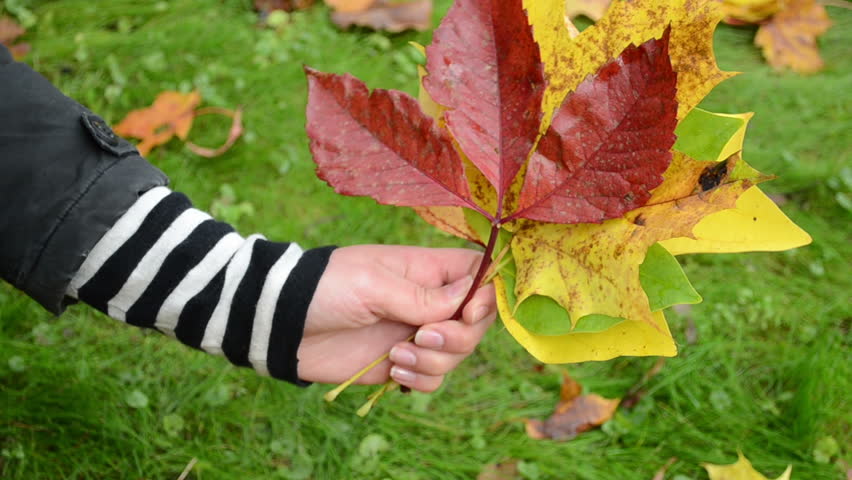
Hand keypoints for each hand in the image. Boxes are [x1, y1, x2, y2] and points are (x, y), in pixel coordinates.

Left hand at [298, 245, 496, 391]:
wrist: (284, 324)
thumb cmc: (326, 288)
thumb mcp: (373, 284)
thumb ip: (422, 296)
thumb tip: (468, 297)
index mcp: (426, 270)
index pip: (479, 274)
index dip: (486, 296)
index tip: (467, 313)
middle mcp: (429, 301)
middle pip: (476, 322)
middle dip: (457, 337)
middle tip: (421, 337)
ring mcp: (416, 333)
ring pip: (457, 354)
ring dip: (434, 361)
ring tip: (395, 355)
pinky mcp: (401, 362)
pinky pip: (433, 377)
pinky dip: (419, 379)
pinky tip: (390, 370)